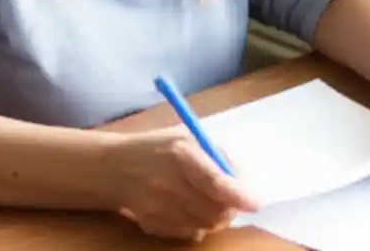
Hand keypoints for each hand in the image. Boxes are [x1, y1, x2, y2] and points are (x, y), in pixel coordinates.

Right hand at [107, 127, 260, 240]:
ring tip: (207, 200)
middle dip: (230, 207)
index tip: (256, 202)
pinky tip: (188, 207)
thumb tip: (243, 177)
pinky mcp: (153, 224)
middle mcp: (168, 183)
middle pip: (214, 209)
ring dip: (215, 216)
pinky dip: (198, 223)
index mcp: (179, 154)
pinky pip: (190, 232)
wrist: (114, 168)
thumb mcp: (186, 137)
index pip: (215, 182)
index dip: (238, 194)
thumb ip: (216, 154)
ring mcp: (159, 207)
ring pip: (206, 224)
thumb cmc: (157, 147)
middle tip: (230, 198)